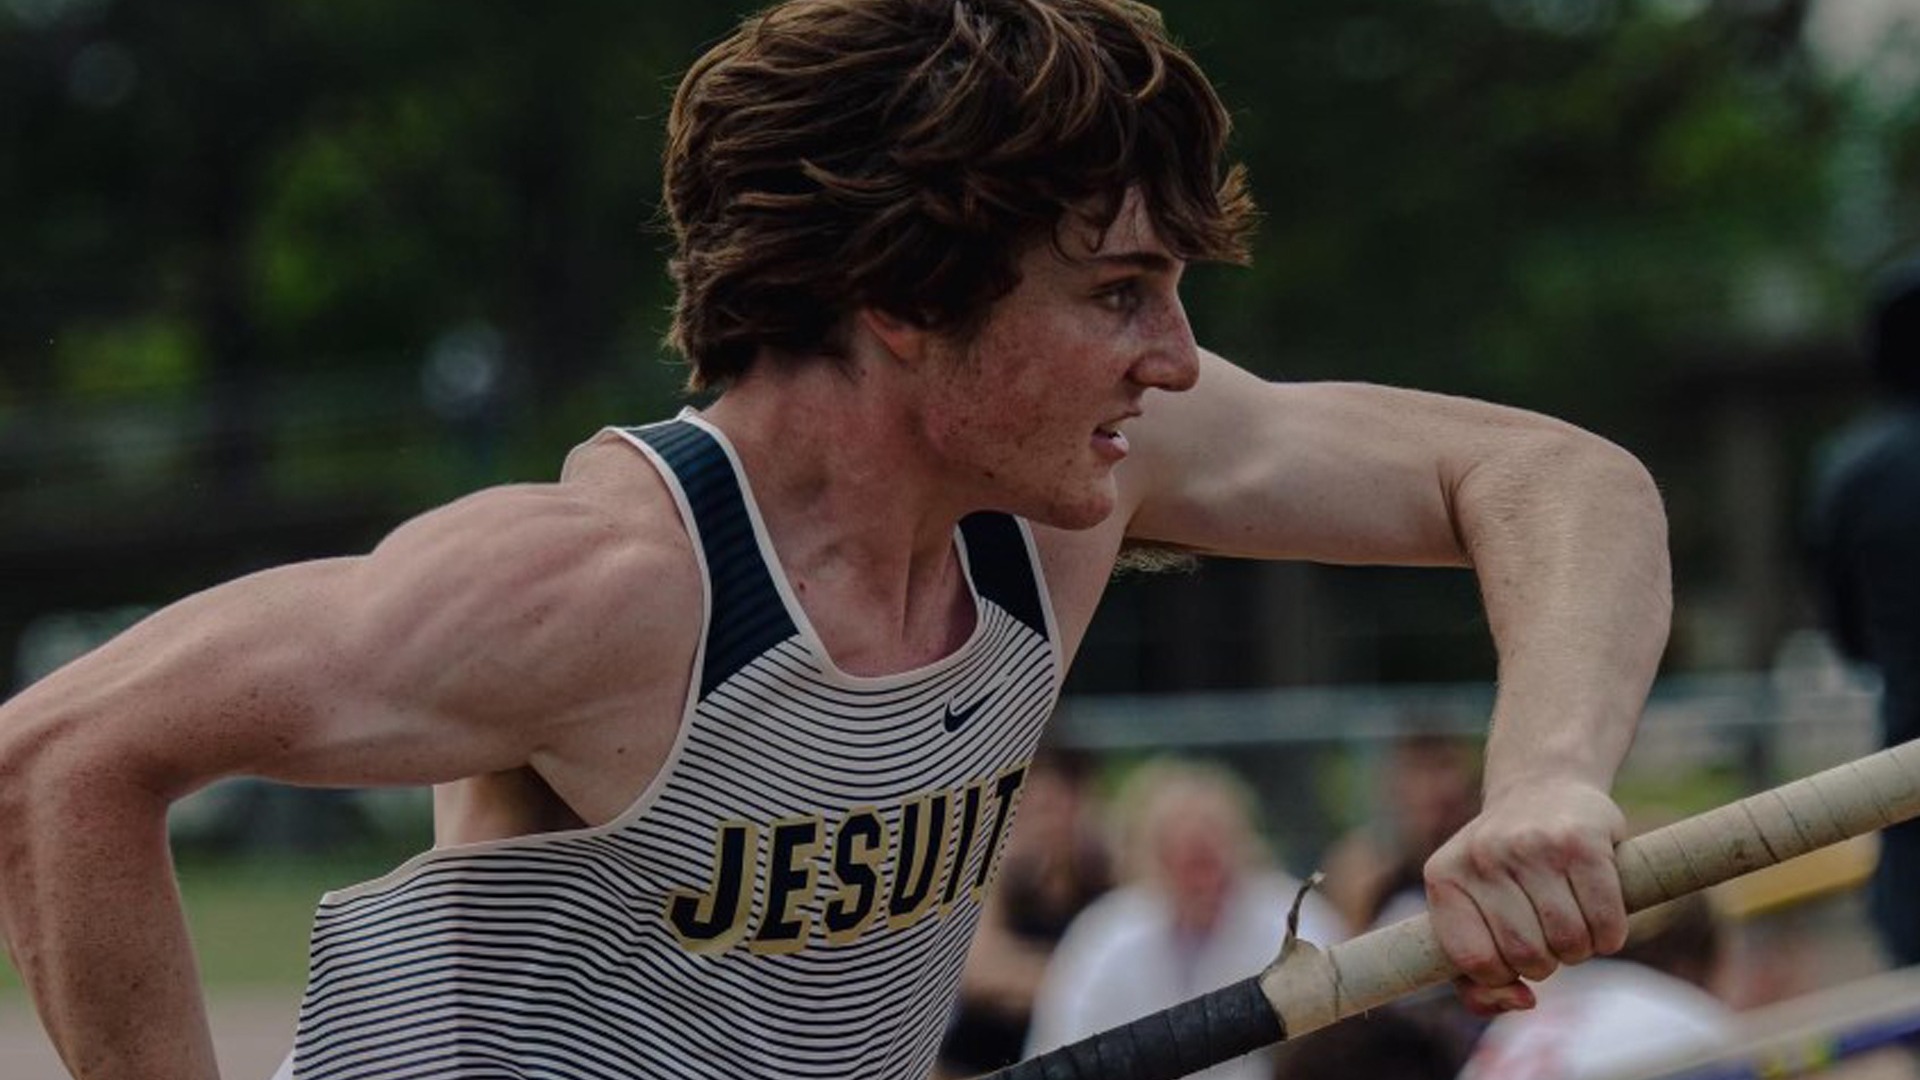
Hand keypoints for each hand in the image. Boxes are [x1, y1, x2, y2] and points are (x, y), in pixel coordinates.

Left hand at [1422, 777, 1627, 1015]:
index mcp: (1444, 877)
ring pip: (1570, 943)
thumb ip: (1475, 973)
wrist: (1541, 784)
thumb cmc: (1505, 864)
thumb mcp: (1473, 905)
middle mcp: (1484, 858)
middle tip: (1548, 935)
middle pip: (1527, 957)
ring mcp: (1532, 846)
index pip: (1473, 962)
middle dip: (1547, 962)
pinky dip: (1611, 935)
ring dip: (1582, 949)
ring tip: (1573, 923)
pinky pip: (1606, 921)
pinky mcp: (1582, 841)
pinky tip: (1602, 917)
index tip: (1513, 960)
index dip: (1502, 976)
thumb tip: (1521, 1002)